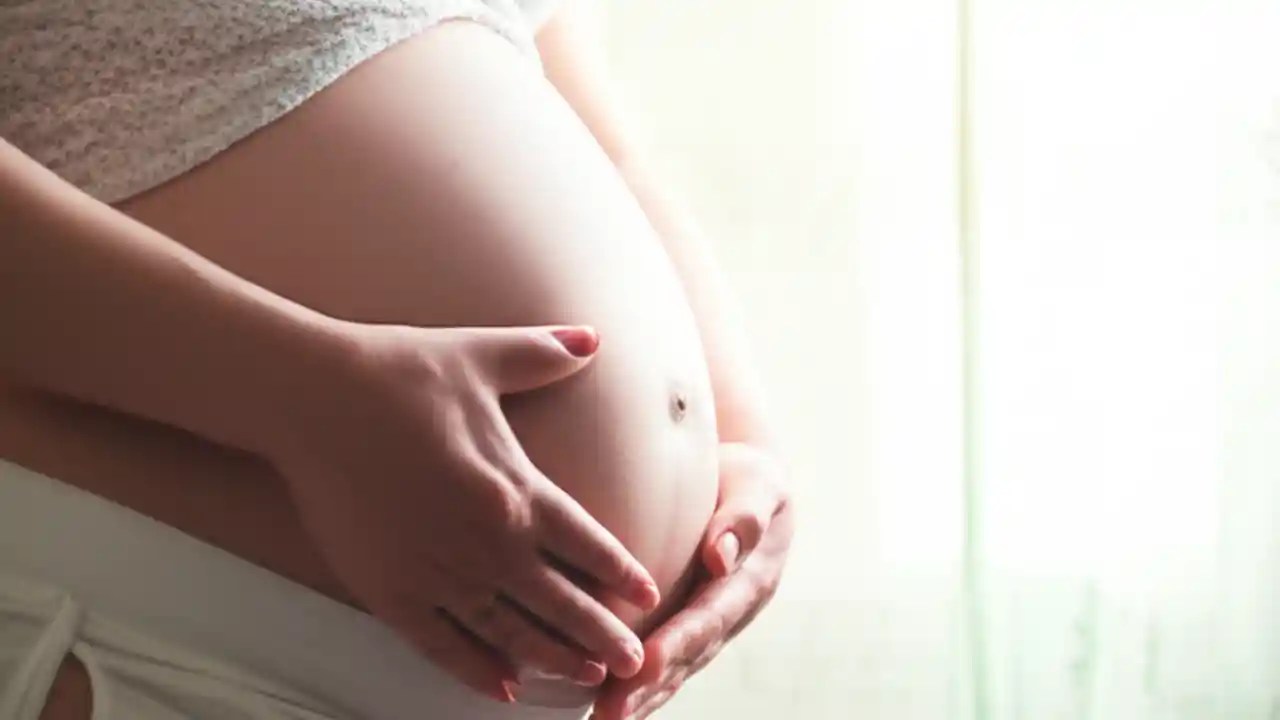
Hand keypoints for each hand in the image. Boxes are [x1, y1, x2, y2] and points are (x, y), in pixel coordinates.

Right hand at [264, 322, 659, 701]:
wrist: (313, 399)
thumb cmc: (399, 372)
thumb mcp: (481, 356)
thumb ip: (543, 355)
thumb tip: (593, 337)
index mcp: (517, 491)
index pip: (587, 544)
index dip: (620, 573)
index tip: (646, 596)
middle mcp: (486, 544)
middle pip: (560, 602)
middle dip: (602, 634)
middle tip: (635, 660)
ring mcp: (437, 574)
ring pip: (510, 633)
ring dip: (552, 658)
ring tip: (585, 679)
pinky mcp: (389, 591)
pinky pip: (442, 646)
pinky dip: (475, 672)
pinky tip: (503, 689)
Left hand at [590, 442, 794, 719]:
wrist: (749, 490)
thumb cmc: (750, 481)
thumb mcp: (759, 487)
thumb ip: (744, 518)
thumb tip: (720, 555)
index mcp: (748, 582)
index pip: (708, 617)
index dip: (678, 642)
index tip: (645, 664)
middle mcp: (729, 613)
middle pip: (688, 656)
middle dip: (649, 685)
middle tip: (610, 711)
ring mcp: (710, 626)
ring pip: (675, 668)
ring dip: (640, 696)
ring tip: (602, 719)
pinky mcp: (688, 626)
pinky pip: (663, 659)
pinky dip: (639, 684)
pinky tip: (604, 703)